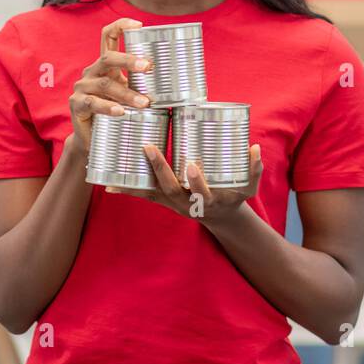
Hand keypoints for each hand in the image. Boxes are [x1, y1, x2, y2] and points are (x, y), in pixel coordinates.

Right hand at [68, 18, 152, 149]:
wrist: (91, 139)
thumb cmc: (115, 113)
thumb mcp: (128, 94)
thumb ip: (143, 85)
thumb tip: (179, 83)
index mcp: (105, 64)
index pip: (108, 36)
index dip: (121, 26)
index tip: (140, 24)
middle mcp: (92, 71)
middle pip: (108, 57)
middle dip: (129, 60)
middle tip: (149, 66)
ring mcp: (82, 87)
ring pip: (105, 84)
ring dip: (127, 93)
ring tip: (144, 103)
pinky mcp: (76, 104)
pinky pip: (93, 103)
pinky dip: (108, 107)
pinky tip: (121, 112)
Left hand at [106, 143, 262, 225]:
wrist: (220, 216)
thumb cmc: (233, 196)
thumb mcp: (249, 187)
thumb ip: (254, 169)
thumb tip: (255, 147)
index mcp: (208, 202)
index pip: (202, 194)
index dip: (197, 182)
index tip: (192, 165)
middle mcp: (187, 205)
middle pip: (170, 189)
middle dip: (159, 169)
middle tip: (149, 148)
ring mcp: (172, 204)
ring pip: (151, 193)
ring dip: (134, 182)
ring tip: (117, 169)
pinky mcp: (163, 200)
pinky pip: (143, 196)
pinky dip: (127, 191)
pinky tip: (109, 185)